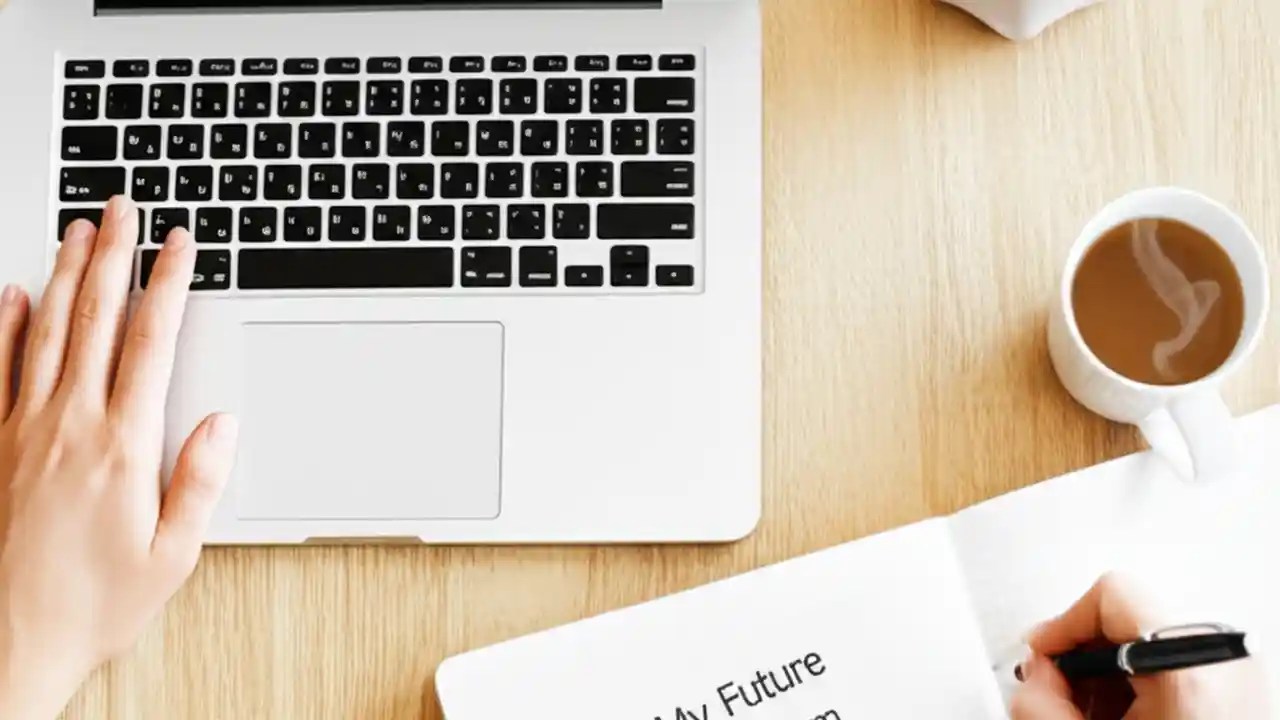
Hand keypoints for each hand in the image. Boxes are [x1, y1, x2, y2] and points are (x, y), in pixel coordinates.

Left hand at [0, 197, 236, 718]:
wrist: (7, 647)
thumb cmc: (93, 606)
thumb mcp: (172, 556)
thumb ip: (199, 482)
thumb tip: (221, 422)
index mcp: (121, 448)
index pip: (149, 343)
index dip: (166, 284)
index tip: (178, 243)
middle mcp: (68, 428)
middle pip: (93, 320)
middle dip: (112, 256)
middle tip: (122, 208)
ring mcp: (22, 432)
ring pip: (43, 332)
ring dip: (63, 274)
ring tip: (77, 230)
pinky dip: (1, 325)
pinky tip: (12, 293)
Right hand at [1011, 573, 1268, 719]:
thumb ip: (1043, 705)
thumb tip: (1034, 678)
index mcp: (1189, 667)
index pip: (1112, 596)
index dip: (1063, 625)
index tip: (1044, 656)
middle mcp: (1225, 664)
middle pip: (1130, 618)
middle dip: (1086, 660)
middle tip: (1064, 699)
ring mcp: (1241, 679)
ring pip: (1151, 644)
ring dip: (1112, 679)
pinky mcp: (1246, 698)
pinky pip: (1179, 669)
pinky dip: (1144, 691)